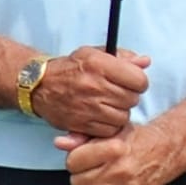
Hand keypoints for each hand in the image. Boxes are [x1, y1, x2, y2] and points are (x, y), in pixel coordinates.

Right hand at [33, 47, 150, 138]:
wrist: (41, 86)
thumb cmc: (70, 69)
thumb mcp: (95, 54)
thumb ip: (123, 57)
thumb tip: (145, 62)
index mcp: (100, 65)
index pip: (139, 80)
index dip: (139, 82)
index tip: (132, 83)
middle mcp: (95, 86)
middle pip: (132, 100)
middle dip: (129, 97)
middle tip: (118, 95)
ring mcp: (88, 107)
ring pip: (122, 117)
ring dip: (119, 113)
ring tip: (109, 106)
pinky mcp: (81, 124)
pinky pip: (108, 130)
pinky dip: (109, 126)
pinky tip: (102, 117)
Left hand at [57, 122, 183, 184]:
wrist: (166, 150)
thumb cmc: (135, 139)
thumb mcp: (110, 131)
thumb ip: (82, 137)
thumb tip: (59, 143)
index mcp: (115, 148)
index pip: (73, 161)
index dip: (74, 159)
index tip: (82, 157)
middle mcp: (120, 170)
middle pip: (77, 181)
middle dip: (78, 175)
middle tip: (89, 170)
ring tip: (92, 183)